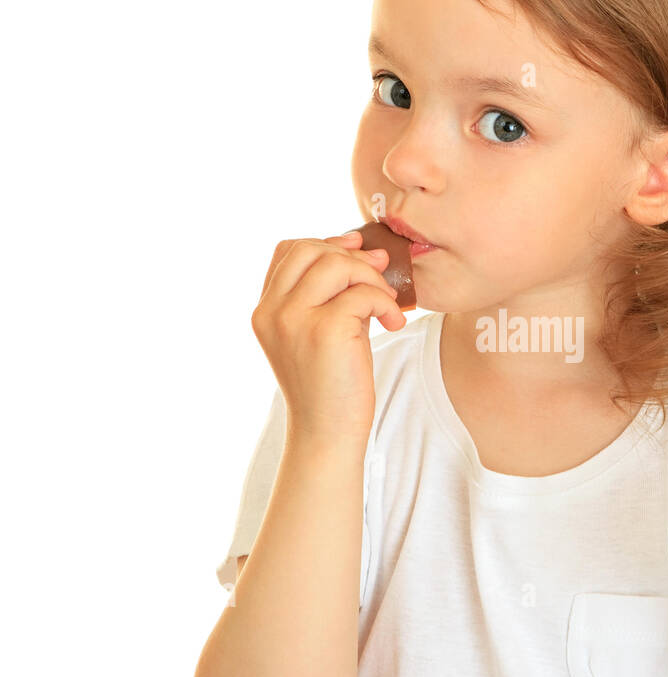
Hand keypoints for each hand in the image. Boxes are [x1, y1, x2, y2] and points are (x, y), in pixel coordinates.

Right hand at [251, 229, 405, 444]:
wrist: (328, 434)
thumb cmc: (330, 385)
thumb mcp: (320, 331)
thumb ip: (330, 294)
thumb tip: (366, 249)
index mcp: (265, 311)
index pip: (288, 251)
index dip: (326, 243)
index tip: (358, 253)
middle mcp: (272, 311)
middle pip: (312, 249)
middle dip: (352, 258)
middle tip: (380, 279)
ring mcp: (294, 319)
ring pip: (337, 265)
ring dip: (372, 279)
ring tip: (387, 306)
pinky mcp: (324, 330)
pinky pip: (363, 293)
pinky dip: (385, 303)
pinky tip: (393, 323)